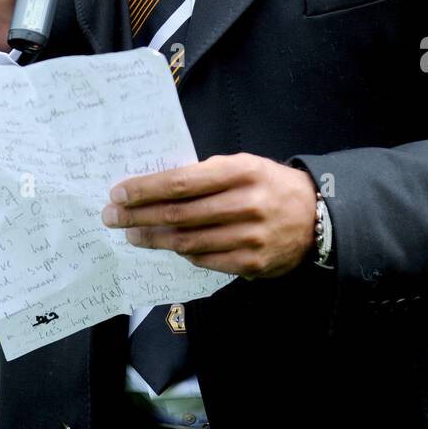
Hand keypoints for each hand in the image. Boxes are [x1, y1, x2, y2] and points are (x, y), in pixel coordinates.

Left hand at [101, 152, 317, 279]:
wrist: (316, 216)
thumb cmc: (269, 184)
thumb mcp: (242, 165)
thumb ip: (205, 175)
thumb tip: (156, 188)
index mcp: (240, 171)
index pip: (181, 182)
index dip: (145, 189)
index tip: (119, 192)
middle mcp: (245, 203)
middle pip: (178, 213)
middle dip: (138, 215)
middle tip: (112, 217)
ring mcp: (249, 236)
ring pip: (187, 241)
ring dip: (153, 238)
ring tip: (132, 235)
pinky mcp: (252, 263)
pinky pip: (205, 260)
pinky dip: (183, 253)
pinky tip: (168, 246)